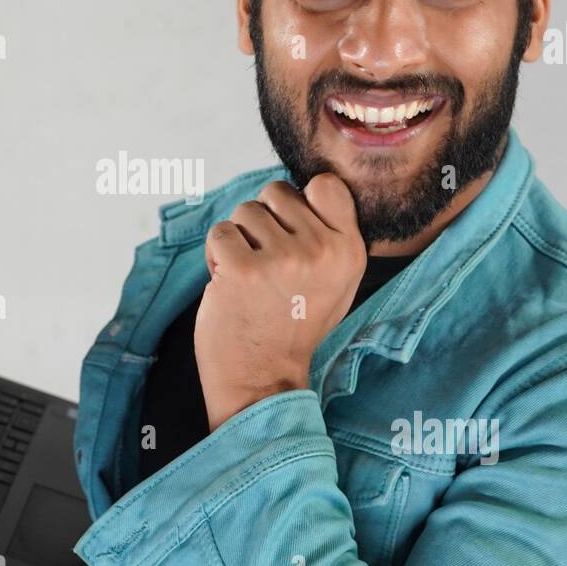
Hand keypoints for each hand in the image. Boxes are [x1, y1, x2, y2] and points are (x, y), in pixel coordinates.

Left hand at [194, 173, 366, 431]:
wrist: (264, 381)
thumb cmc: (293, 327)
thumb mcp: (336, 282)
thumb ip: (327, 235)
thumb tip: (304, 189)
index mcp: (349, 250)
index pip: (326, 184)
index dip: (299, 201)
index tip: (291, 231)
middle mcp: (321, 251)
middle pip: (276, 192)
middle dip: (262, 222)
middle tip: (266, 265)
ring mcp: (282, 260)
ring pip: (245, 212)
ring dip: (238, 240)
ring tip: (249, 278)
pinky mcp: (243, 270)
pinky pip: (220, 233)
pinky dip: (216, 255)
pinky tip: (229, 284)